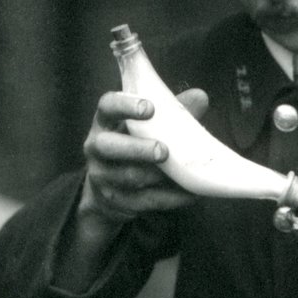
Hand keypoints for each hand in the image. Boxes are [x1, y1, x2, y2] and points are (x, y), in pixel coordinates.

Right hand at [80, 88, 208, 222]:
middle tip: (162, 151)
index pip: (107, 106)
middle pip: (109, 146)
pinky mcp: (116, 200)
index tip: (149, 107)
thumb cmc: (133, 145)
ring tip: (181, 174)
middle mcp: (97, 147)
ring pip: (128, 176)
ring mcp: (102, 176)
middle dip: (137, 149)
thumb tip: (200, 97)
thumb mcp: (147, 126)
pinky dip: (170, 198)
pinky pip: (145, 200)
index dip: (125, 105)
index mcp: (105, 122)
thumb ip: (171, 112)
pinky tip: (191, 194)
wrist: (107, 191)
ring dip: (156, 175)